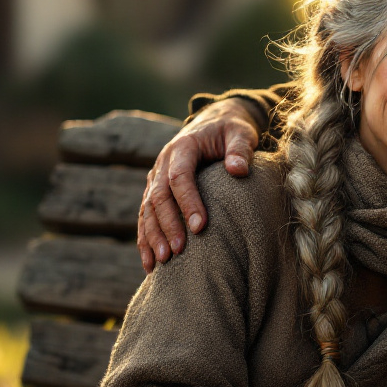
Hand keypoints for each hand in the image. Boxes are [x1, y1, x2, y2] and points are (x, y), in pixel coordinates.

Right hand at [138, 99, 260, 271]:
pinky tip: (150, 264)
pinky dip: (146, 239)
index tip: (200, 227)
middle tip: (178, 251)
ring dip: (151, 237)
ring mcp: (156, 177)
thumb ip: (241, 149)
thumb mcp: (241, 133)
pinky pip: (145, 216)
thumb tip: (237, 170)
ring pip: (146, 210)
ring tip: (160, 263)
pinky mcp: (156, 190)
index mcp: (183, 147)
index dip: (188, 202)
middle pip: (158, 197)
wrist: (215, 122)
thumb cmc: (231, 131)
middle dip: (167, 225)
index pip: (180, 177)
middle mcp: (163, 162)